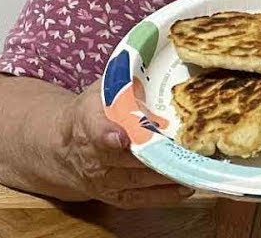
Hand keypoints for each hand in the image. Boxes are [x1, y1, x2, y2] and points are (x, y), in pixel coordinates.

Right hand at [56, 79, 193, 208]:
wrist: (64, 150)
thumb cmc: (90, 114)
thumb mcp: (100, 91)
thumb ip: (123, 82)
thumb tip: (153, 61)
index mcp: (88, 123)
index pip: (96, 129)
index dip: (108, 133)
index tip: (122, 136)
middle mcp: (94, 157)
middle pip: (127, 158)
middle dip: (156, 152)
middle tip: (184, 146)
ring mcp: (105, 180)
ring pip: (139, 179)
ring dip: (168, 172)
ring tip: (196, 163)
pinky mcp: (116, 197)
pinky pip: (142, 199)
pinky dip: (165, 195)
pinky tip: (187, 186)